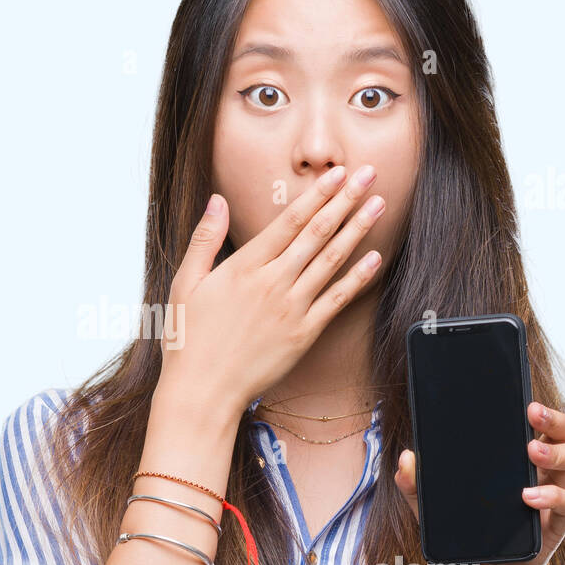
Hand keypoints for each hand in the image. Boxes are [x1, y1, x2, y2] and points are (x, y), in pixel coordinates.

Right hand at [158, 165, 386, 416]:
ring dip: (358, 229)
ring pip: (332, 260)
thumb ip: (205, 239)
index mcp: (244, 267)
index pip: (289, 221)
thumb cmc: (189, 339)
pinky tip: (375, 257)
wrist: (203, 391)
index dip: (317, 194)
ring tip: (378, 204)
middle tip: (368, 175)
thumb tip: (217, 200)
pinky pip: (337, 299)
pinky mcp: (304, 334)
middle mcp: (272, 282)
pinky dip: (358, 277)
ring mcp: (291, 308)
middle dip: (346, 200)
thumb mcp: (185, 283)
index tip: (337, 173)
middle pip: (317, 232)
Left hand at [393, 401, 564, 564]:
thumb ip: (416, 488)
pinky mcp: (553, 530)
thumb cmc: (458, 547)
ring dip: (558, 451)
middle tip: (533, 414)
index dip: (540, 410)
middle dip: (557, 421)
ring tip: (532, 450)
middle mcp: (537, 478)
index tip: (524, 400)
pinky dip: (554, 496)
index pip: (538, 428)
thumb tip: (407, 459)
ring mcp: (549, 503)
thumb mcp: (430, 514)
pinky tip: (529, 496)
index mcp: (513, 467)